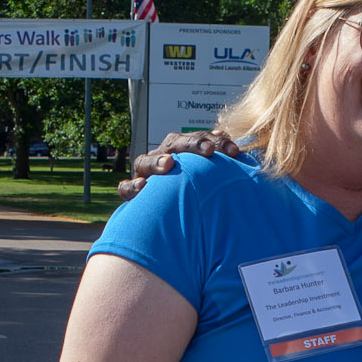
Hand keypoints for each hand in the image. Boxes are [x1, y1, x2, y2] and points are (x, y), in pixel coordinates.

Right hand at [115, 129, 241, 201]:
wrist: (175, 222)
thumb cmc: (201, 198)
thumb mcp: (215, 181)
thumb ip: (223, 164)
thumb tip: (236, 147)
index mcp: (184, 153)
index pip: (198, 139)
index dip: (214, 140)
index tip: (234, 150)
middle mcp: (164, 159)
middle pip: (173, 144)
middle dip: (192, 144)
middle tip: (209, 151)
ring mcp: (146, 175)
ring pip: (145, 160)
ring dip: (158, 161)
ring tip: (169, 164)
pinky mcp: (133, 194)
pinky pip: (126, 188)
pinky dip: (132, 186)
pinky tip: (142, 187)